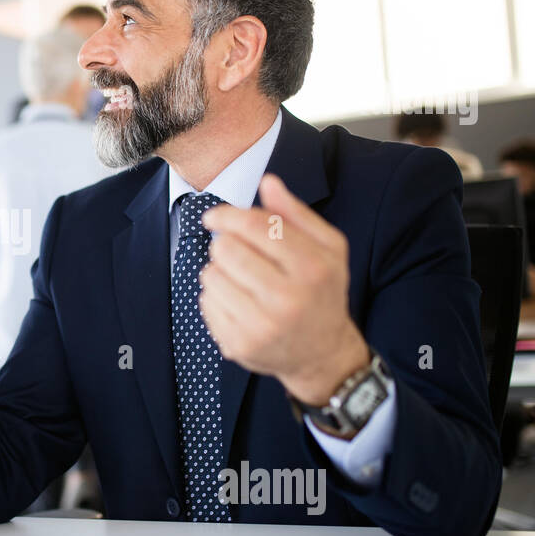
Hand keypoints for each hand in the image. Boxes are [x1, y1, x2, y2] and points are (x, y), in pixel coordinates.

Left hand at [198, 172, 368, 404]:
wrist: (322, 354)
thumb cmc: (322, 292)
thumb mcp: (328, 249)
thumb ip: (297, 214)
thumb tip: (268, 181)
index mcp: (313, 268)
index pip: (257, 227)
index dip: (228, 215)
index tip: (214, 216)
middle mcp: (288, 299)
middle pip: (227, 249)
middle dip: (225, 244)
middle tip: (236, 252)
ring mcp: (262, 327)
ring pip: (211, 276)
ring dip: (219, 270)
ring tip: (240, 279)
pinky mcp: (239, 345)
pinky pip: (206, 303)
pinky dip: (215, 296)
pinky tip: (237, 302)